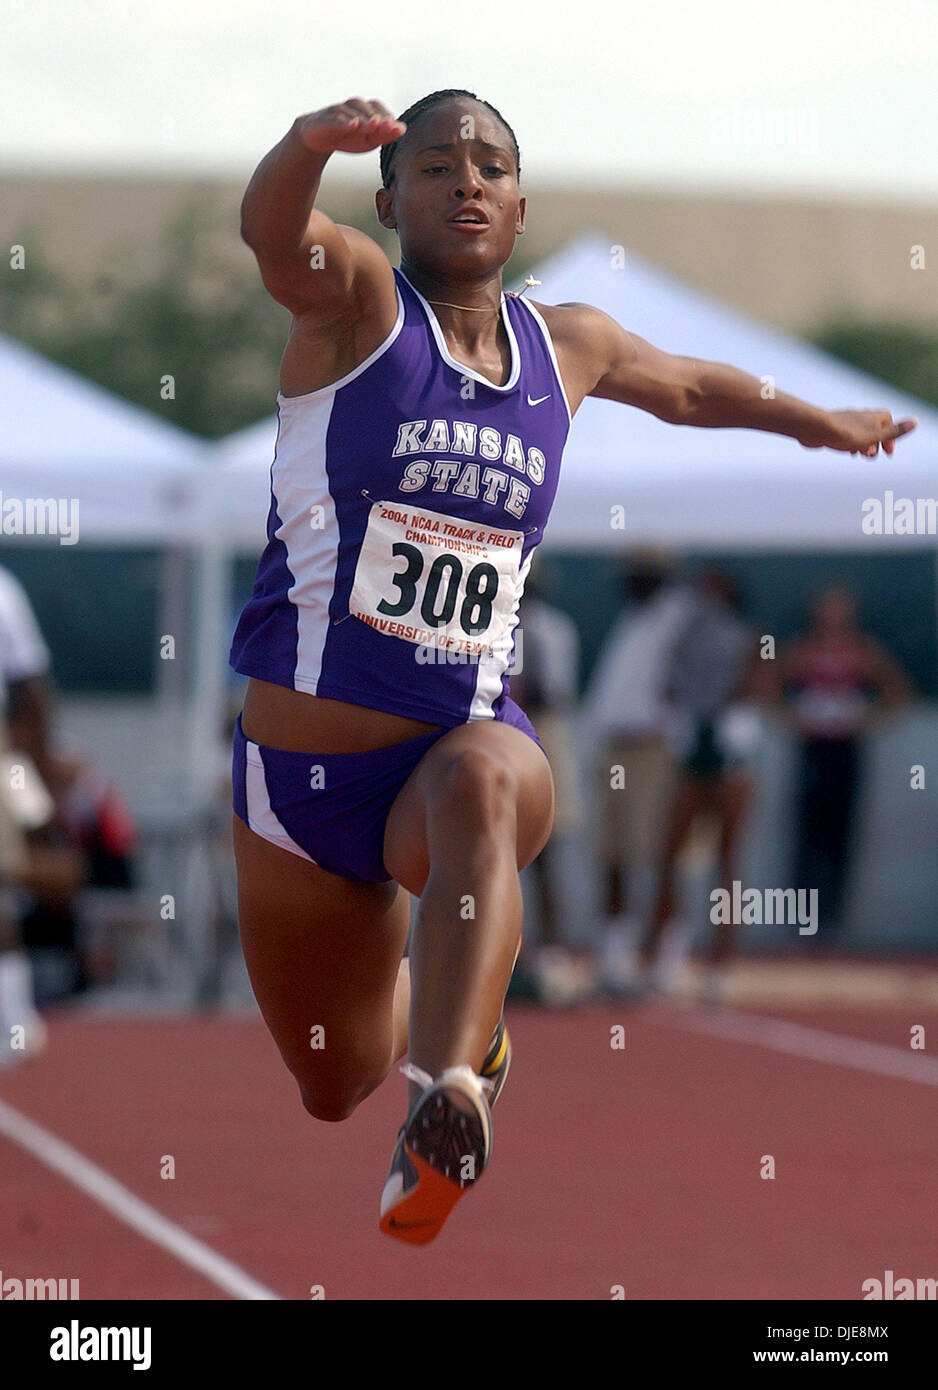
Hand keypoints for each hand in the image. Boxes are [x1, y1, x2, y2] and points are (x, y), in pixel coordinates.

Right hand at [297, 99, 404, 155]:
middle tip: (389, 127)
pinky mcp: (327, 118)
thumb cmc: (348, 137)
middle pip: (368, 110)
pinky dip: (345, 121)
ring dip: (365, 119)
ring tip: (374, 125)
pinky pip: (337, 119)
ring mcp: (340, 110)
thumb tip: (403, 128)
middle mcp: (354, 106)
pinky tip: (353, 125)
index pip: (379, 110)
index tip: (397, 129)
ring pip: (354, 113)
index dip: (388, 118)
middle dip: (379, 119)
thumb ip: (385, 134)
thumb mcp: (368, 139)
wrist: (318, 138)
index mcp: (366, 109)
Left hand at [799, 409, 917, 456]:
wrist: (817, 429)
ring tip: (858, 454)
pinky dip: (849, 444)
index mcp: (873, 416)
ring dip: (863, 445)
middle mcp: (861, 416)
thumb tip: (915, 422)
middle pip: (874, 428)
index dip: (891, 436)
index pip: (889, 421)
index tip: (888, 452)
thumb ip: (894, 431)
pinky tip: (845, 450)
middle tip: (870, 455)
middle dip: (876, 443)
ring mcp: (847, 421)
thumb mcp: (875, 436)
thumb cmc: (847, 433)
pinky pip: (846, 435)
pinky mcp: (834, 428)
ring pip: (860, 433)